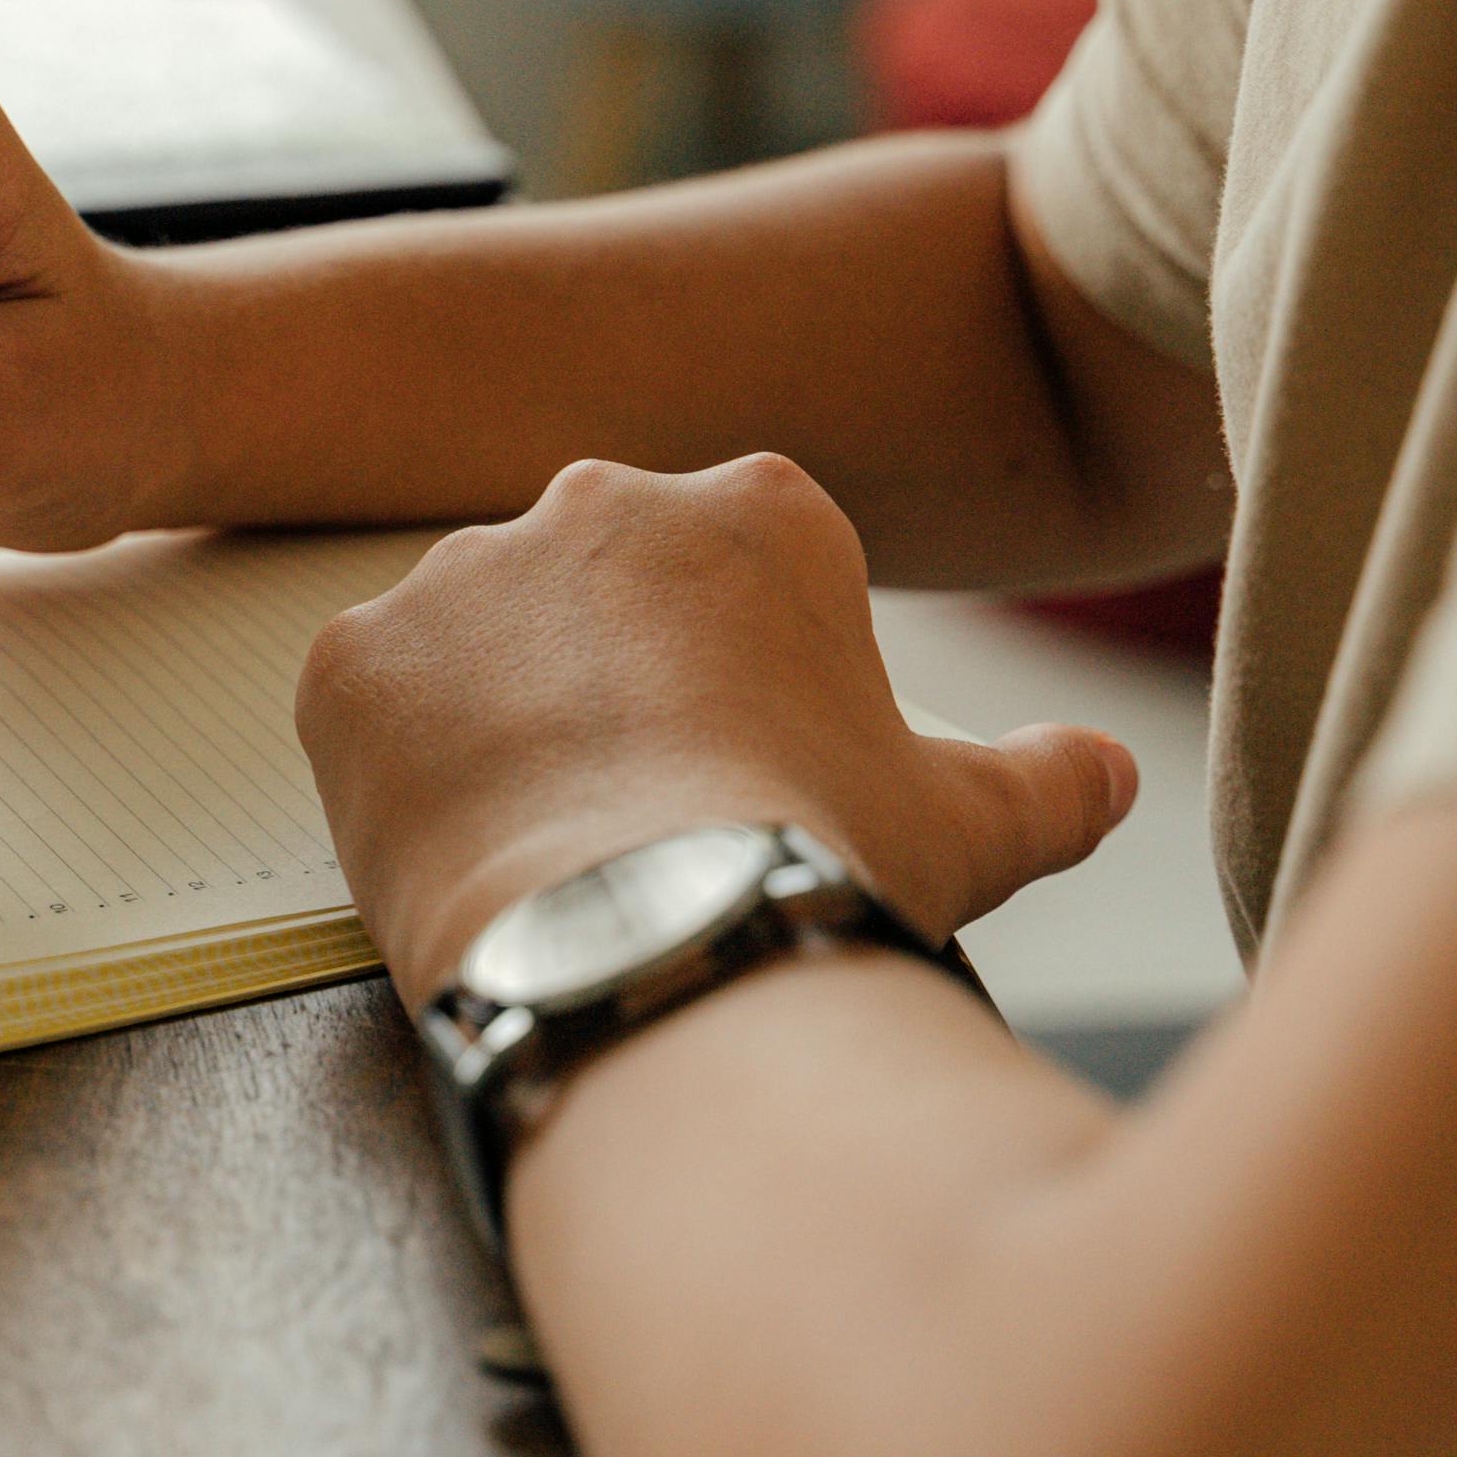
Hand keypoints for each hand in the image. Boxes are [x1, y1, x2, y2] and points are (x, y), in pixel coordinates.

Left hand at [296, 454, 1136, 1000]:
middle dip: (619, 682)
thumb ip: (1052, 781)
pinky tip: (466, 850)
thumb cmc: (820, 872)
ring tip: (559, 845)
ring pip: (479, 641)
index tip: (750, 764)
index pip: (745, 568)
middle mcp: (597, 505)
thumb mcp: (977, 825)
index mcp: (756, 511)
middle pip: (602, 588)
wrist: (655, 952)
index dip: (748, 676)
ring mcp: (461, 575)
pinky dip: (402, 770)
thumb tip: (1102, 774)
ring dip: (506, 719)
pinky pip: (371, 703)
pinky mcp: (353, 662)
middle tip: (650, 812)